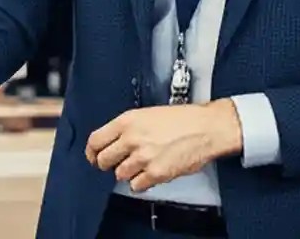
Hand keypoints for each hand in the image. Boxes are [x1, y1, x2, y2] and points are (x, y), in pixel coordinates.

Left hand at [85, 100, 242, 191]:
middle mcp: (132, 139)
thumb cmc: (182, 119)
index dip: (92, 152)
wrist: (207, 128)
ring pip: (119, 174)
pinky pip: (137, 185)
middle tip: (115, 164)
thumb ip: (127, 128)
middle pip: (104, 160)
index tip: (93, 157)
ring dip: (127, 173)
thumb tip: (113, 141)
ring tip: (140, 166)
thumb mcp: (146, 114)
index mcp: (126, 121)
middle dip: (107, 164)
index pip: (95, 141)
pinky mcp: (157, 173)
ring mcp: (143, 157)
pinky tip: (148, 174)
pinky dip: (141, 183)